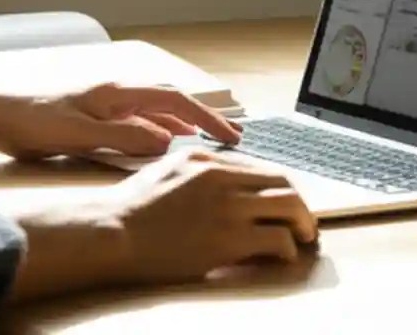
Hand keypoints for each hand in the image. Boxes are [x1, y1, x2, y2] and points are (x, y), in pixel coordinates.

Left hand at [0, 81, 242, 159]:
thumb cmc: (31, 121)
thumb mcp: (79, 134)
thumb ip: (123, 137)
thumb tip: (166, 142)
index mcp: (117, 93)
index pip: (174, 102)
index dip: (206, 118)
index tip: (231, 136)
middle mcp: (116, 94)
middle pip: (170, 102)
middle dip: (202, 119)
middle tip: (230, 139)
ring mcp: (104, 104)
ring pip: (155, 111)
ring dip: (181, 125)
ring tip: (204, 142)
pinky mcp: (92, 116)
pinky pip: (137, 121)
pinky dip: (158, 130)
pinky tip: (160, 143)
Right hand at [8, 150, 318, 301]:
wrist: (113, 233)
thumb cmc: (130, 209)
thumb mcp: (165, 170)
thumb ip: (197, 172)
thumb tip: (223, 184)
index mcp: (207, 159)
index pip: (261, 168)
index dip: (280, 189)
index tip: (284, 205)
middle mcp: (223, 176)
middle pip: (283, 182)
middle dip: (300, 205)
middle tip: (303, 224)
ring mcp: (228, 206)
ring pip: (290, 206)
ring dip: (303, 225)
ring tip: (303, 240)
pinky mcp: (229, 238)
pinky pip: (277, 240)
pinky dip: (288, 249)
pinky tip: (282, 257)